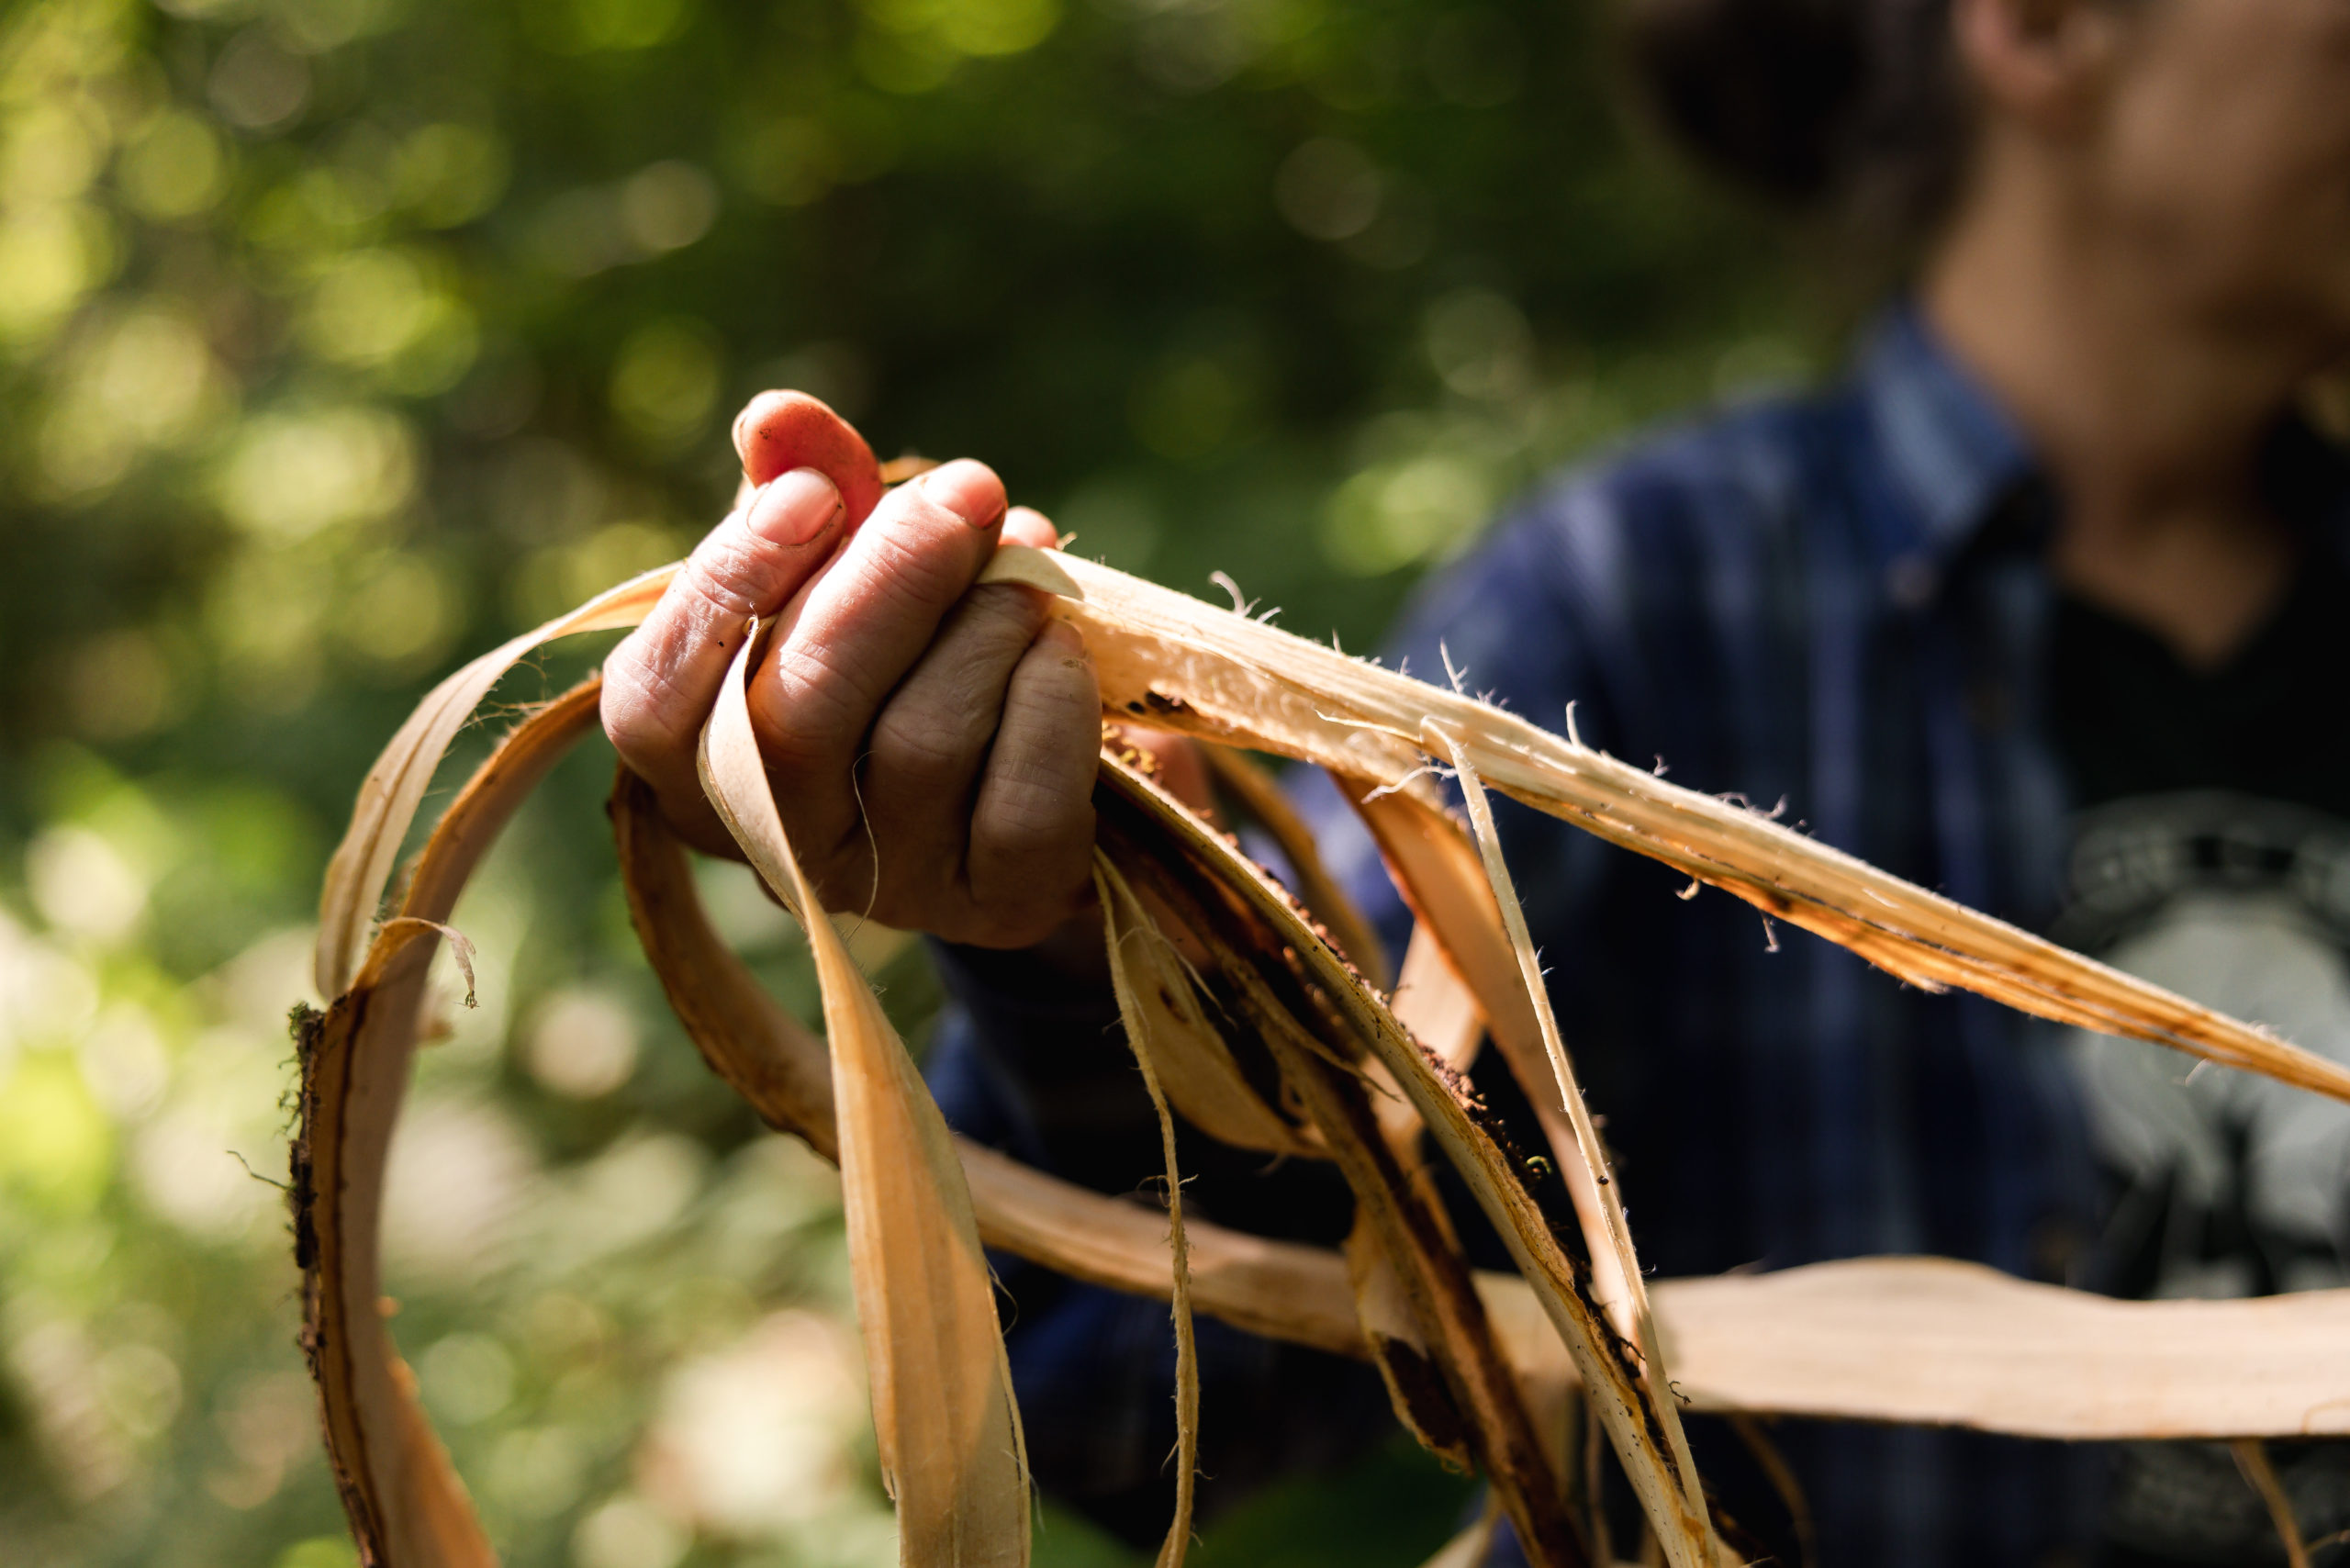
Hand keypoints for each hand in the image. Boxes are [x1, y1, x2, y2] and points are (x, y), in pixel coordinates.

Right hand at [602, 393, 1103, 948]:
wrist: (1045, 765)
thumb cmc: (914, 651)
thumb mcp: (854, 564)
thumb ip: (809, 490)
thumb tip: (777, 418)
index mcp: (702, 769)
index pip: (656, 704)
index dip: (727, 589)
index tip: (813, 494)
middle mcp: (782, 848)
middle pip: (800, 717)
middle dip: (890, 581)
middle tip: (966, 492)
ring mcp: (891, 892)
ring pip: (923, 743)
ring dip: (989, 624)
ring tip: (1026, 566)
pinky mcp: (1001, 907)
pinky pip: (1024, 800)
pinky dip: (1052, 699)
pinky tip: (1061, 647)